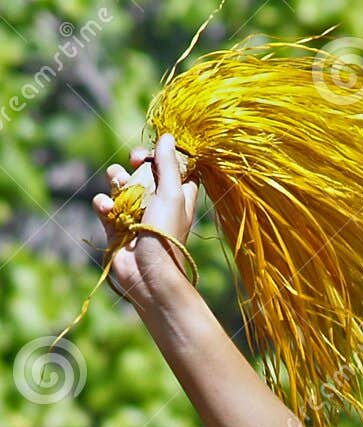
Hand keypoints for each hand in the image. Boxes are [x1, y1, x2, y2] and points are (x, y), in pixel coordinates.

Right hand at [91, 133, 198, 309]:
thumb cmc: (166, 235)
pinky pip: (104, 203)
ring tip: (121, 188)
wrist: (148, 274)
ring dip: (117, 181)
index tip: (158, 151)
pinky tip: (107, 210)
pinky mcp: (115, 225)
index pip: (173, 168)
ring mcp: (135, 214)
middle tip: (136, 162)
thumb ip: (168, 165)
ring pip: (120, 183)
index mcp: (178, 197)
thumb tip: (166, 136)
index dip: (164, 156)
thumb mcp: (172, 195)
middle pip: (143, 171)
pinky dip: (103, 203)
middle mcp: (157, 203)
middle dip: (137, 163)